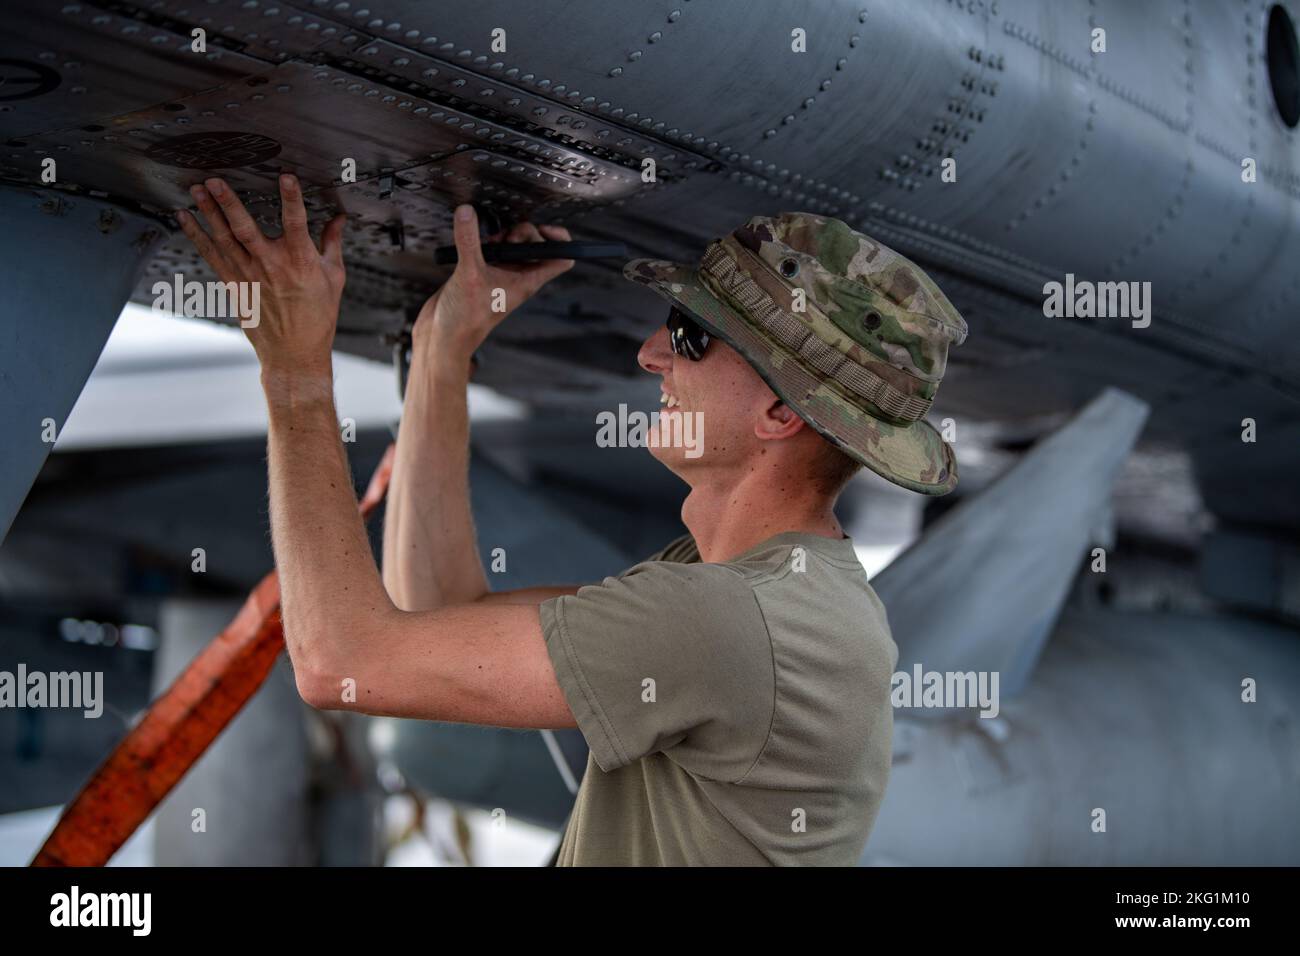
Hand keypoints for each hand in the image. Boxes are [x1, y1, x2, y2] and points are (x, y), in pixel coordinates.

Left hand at [176, 175, 346, 376]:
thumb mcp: (334, 278)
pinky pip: (211, 256)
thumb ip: (332, 243)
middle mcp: (272, 267)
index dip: (291, 199)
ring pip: (224, 239)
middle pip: (246, 228)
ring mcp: (249, 276)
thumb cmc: (317, 317)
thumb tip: (339, 218)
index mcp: (301, 262)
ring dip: (209, 212)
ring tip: (197, 189)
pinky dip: (196, 235)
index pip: (296, 223)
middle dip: (229, 203)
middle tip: (216, 180)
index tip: (285, 177)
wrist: (294, 353)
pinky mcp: (234, 285)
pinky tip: (185, 217)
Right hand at [413, 204, 572, 364]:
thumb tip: (467, 213)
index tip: (542, 228)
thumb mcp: (469, 274)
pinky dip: (485, 241)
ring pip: (514, 246)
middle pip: (535, 245)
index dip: (559, 240)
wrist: (445, 336)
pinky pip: (492, 249)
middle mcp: (518, 277)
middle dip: (522, 232)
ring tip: (487, 242)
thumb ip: (469, 240)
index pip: (561, 259)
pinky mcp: (483, 272)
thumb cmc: (466, 320)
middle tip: (504, 238)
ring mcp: (501, 275)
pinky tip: (472, 244)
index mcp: (527, 281)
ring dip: (503, 236)